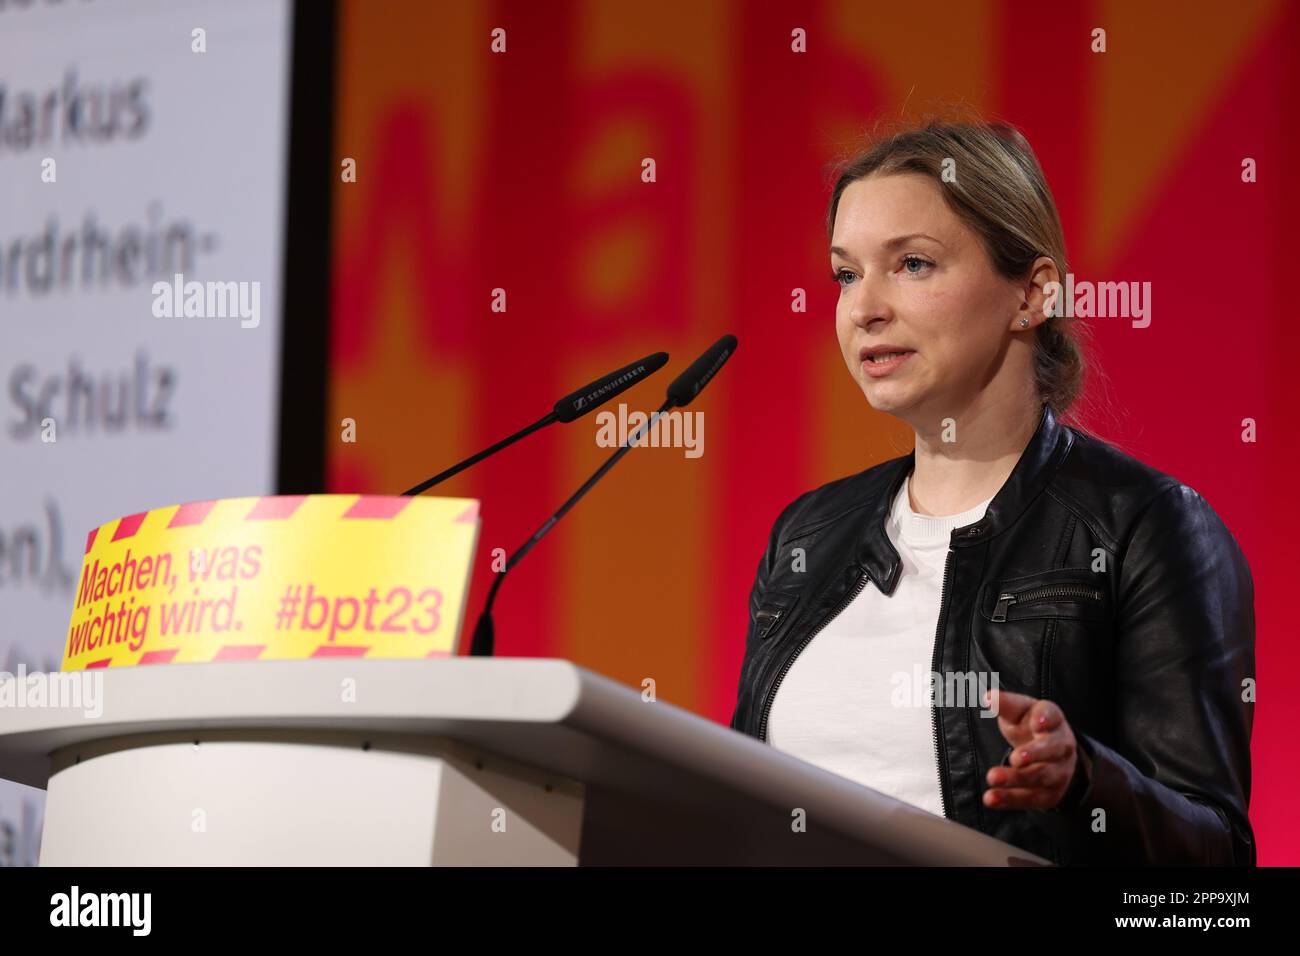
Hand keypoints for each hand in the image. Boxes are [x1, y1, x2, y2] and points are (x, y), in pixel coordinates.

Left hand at [982, 689, 1078, 810]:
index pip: (1052, 716)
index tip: (1038, 722)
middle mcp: (1061, 746)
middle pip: (1052, 750)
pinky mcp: (1049, 794)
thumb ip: (1006, 705)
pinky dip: (1010, 799)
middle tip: (1015, 757)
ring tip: (992, 777)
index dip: (1046, 718)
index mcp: (1053, 720)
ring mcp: (1058, 771)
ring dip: (1016, 778)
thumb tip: (988, 696)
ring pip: (1041, 776)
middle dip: (1034, 754)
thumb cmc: (1030, 726)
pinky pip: (1030, 798)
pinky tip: (991, 798)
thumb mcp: (1020, 712)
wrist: (1051, 756)